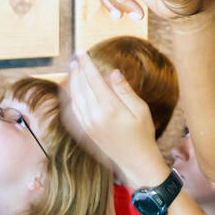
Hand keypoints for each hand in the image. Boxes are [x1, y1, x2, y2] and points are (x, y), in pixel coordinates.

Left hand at [61, 52, 166, 188]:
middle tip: (76, 57)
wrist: (135, 161)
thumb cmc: (143, 134)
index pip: (93, 80)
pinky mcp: (86, 131)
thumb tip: (112, 72)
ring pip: (74, 98)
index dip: (86, 64)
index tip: (82, 52)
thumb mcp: (140, 110)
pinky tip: (73, 89)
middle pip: (80, 87)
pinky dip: (71, 96)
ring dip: (72, 82)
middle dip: (77, 70)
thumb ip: (125, 90)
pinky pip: (74, 109)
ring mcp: (88, 125)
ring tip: (73, 69)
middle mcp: (94, 116)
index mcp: (109, 108)